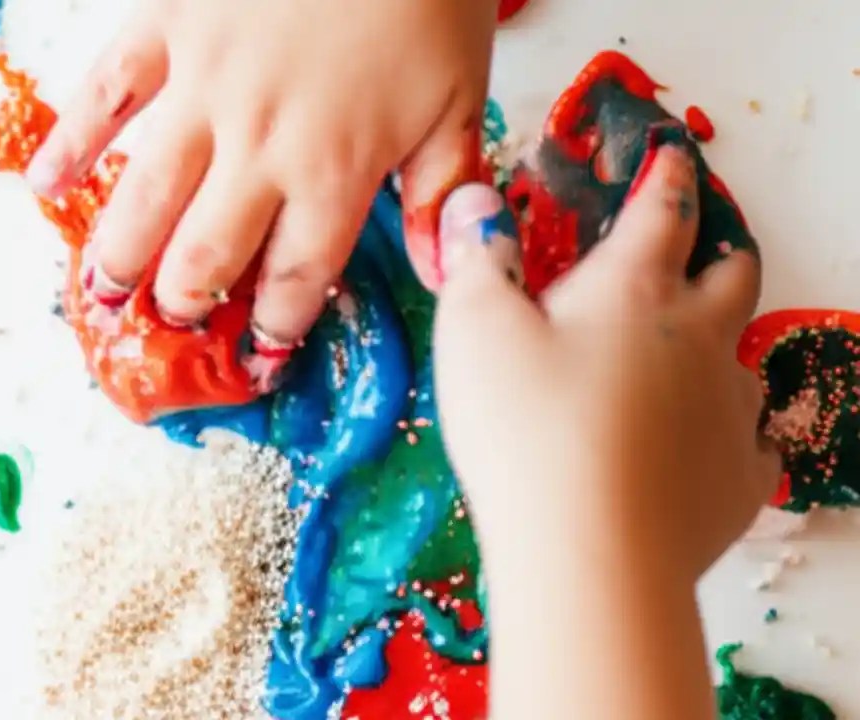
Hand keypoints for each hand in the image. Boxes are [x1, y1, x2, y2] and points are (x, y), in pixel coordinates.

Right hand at [28, 0, 495, 370]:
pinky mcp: (165, 31)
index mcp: (335, 171)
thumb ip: (445, 191)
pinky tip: (46, 184)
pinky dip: (70, 142)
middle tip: (169, 327)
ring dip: (120, 257)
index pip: (295, 277)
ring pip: (146, 198)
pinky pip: (106, 94)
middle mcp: (260, 147)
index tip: (256, 356)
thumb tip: (445, 272)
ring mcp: (203, 90)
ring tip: (102, 298)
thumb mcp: (458, 98)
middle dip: (185, 304)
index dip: (273, 327)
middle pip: (207, 254)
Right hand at [433, 144, 779, 583]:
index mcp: (634, 289)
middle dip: (719, 252)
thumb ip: (477, 257)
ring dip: (716, 350)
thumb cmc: (523, 429)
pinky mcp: (740, 479)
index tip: (669, 154)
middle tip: (696, 256)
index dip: (665, 175)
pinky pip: (748, 441)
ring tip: (678, 367)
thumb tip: (475, 200)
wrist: (590, 552)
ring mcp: (729, 409)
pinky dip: (723, 433)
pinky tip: (693, 448)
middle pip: (733, 273)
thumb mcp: (473, 329)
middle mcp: (699, 337)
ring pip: (741, 358)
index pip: (663, 210)